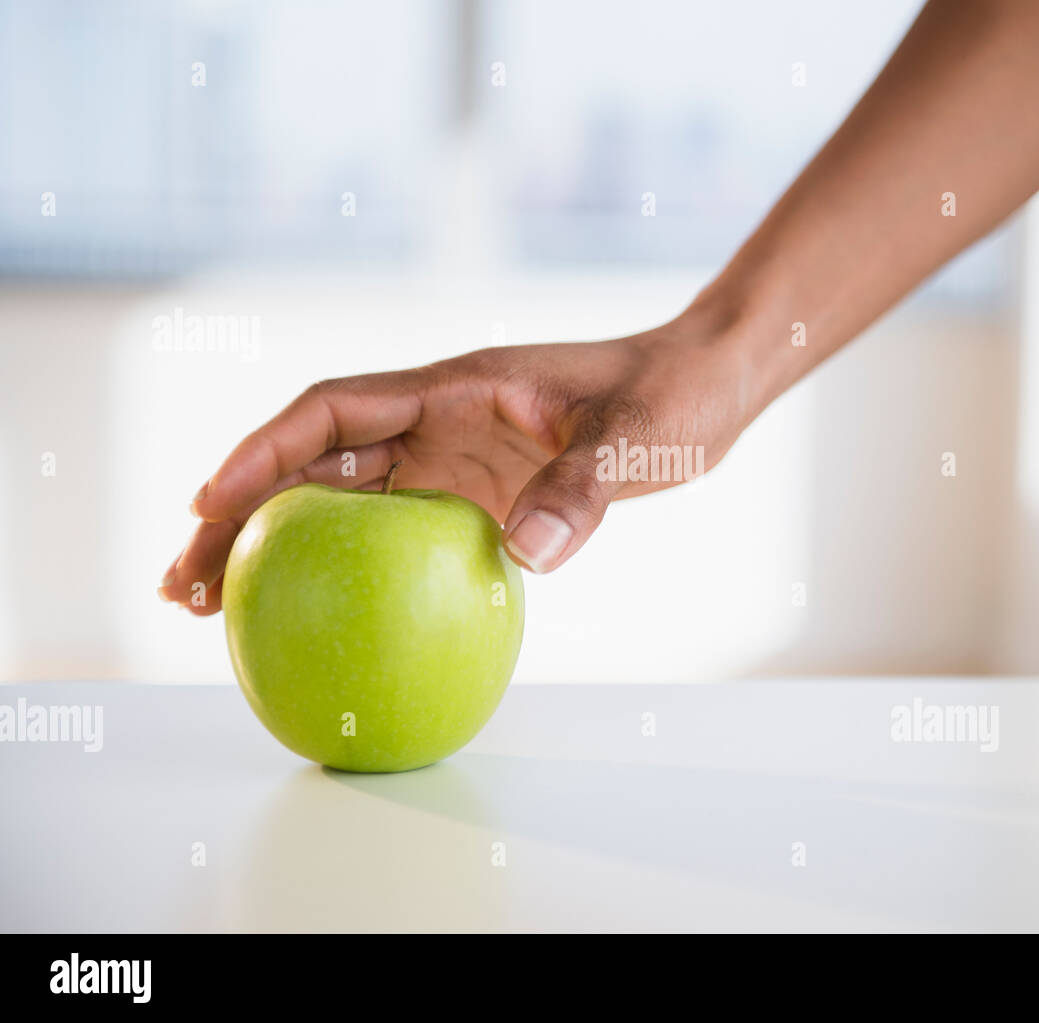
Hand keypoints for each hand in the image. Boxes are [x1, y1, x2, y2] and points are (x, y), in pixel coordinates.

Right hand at [158, 311, 753, 614]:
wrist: (704, 385)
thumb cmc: (673, 393)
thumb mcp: (638, 439)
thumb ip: (583, 489)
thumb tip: (525, 556)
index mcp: (458, 387)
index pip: (335, 412)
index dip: (264, 452)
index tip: (207, 504)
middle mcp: (441, 420)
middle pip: (315, 465)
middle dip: (241, 516)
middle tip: (183, 588)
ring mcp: (456, 457)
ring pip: (344, 502)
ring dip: (280, 547)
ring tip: (216, 610)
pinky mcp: (482, 492)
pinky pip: (398, 533)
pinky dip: (352, 566)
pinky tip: (326, 612)